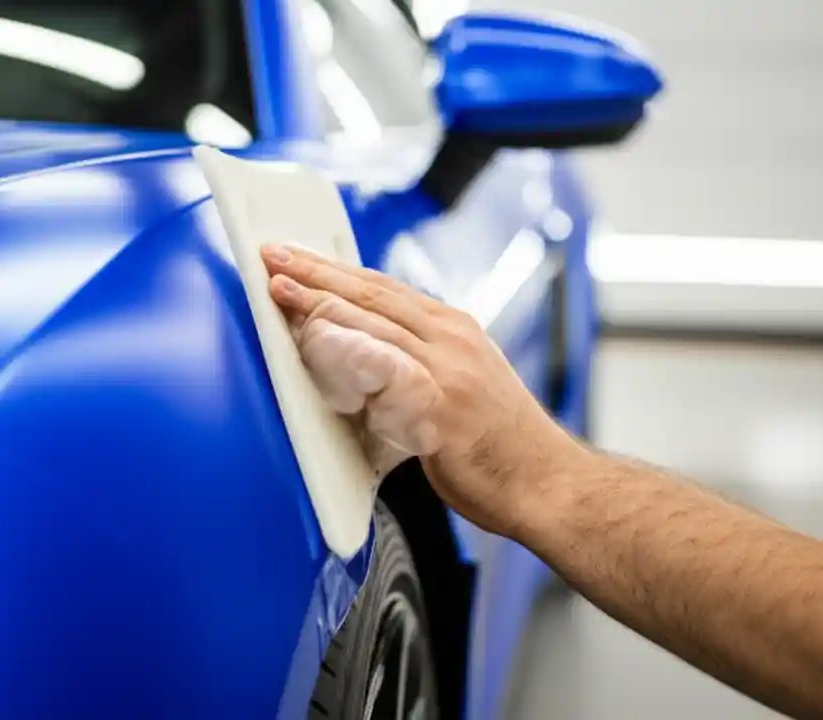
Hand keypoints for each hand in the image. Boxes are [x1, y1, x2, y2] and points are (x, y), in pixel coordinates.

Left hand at [261, 244, 585, 537]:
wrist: (548, 485)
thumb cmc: (498, 447)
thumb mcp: (458, 386)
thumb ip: (413, 365)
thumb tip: (360, 356)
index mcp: (453, 330)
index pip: (382, 288)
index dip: (335, 269)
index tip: (295, 255)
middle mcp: (452, 339)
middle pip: (373, 294)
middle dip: (318, 272)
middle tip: (274, 255)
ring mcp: (450, 369)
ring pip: (375, 323)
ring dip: (322, 305)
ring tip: (282, 292)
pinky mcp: (443, 407)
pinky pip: (389, 372)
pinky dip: (353, 355)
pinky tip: (321, 344)